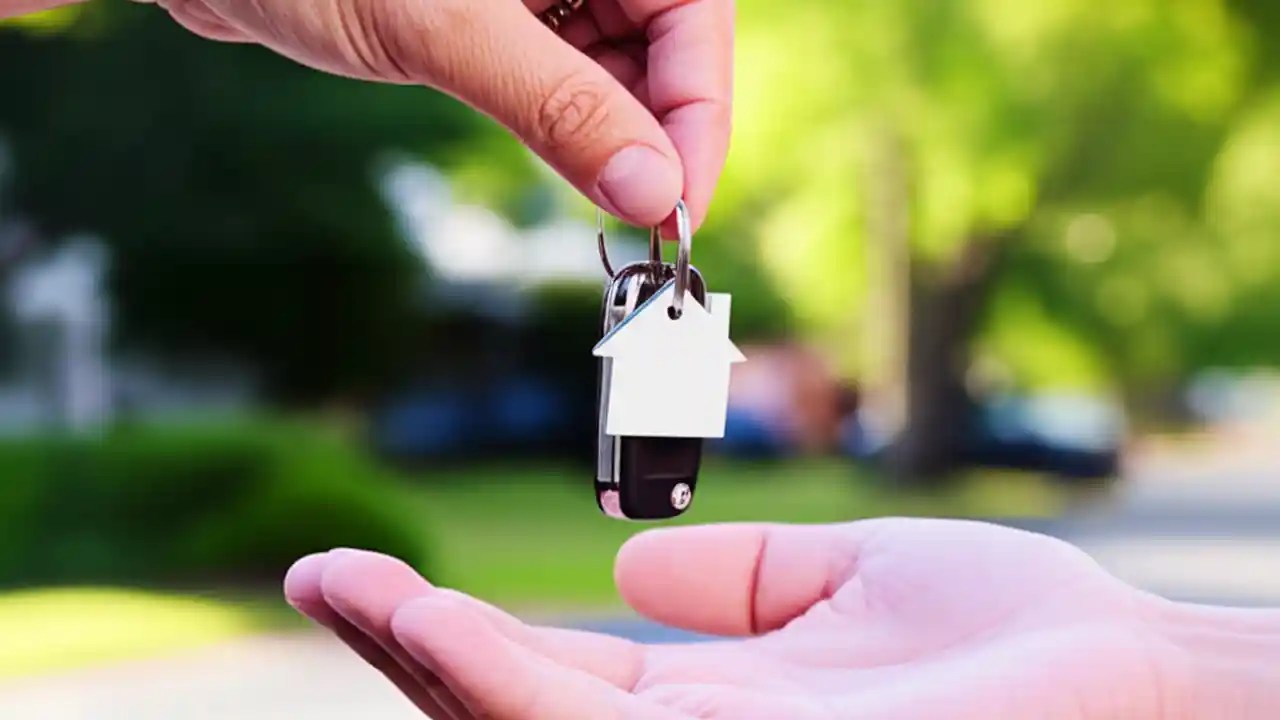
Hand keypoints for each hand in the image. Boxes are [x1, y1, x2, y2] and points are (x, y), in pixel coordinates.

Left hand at [141, 0, 731, 231]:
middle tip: (642, 218)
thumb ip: (560, 108)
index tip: (678, 205)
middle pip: (669, 45)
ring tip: (605, 197)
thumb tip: (651, 191)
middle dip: (659, 132)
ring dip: (618, 136)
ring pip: (622, 67)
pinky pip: (570, 73)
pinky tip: (567, 160)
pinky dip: (572, 122)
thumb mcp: (449, 30)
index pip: (697, 17)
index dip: (699, 114)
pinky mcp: (511, 12)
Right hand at [284, 518, 1203, 718]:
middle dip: (408, 651)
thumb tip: (629, 566)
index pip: (547, 672)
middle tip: (320, 579)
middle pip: (512, 709)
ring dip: (433, 667)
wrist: (1136, 683)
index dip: (451, 629)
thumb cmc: (1009, 637)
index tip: (371, 572)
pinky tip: (442, 630)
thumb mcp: (847, 578)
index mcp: (709, 704)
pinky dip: (508, 688)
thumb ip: (742, 577)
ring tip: (352, 592)